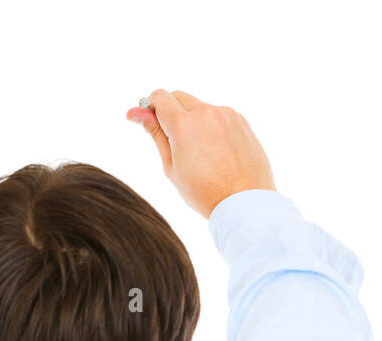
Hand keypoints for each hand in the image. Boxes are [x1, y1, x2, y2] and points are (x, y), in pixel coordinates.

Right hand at [127, 90, 274, 217]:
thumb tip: (136, 112)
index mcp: (183, 125)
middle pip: (178, 97)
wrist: (244, 202)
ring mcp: (226, 114)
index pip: (159, 97)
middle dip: (171, 112)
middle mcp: (206, 112)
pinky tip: (216, 152)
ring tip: (199, 152)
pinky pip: (218, 115)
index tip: (149, 120)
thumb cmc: (204, 192)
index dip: (150, 107)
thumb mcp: (171, 167)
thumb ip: (156, 134)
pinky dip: (211, 126)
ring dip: (193, 120)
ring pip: (200, 107)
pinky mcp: (241, 120)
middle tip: (173, 139)